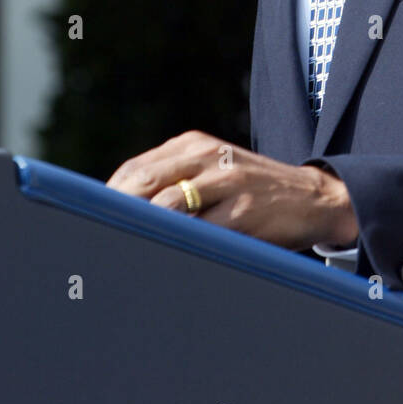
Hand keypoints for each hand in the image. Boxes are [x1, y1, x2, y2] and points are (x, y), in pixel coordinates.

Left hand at [105, 130, 358, 250]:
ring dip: (143, 232)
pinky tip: (166, 259)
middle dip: (117, 214)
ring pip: (167, 208)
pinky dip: (179, 246)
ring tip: (124, 253)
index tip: (90, 223)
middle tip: (98, 241)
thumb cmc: (252, 190)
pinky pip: (200, 233)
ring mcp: (227, 183)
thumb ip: (174, 179)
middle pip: (144, 183)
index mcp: (194, 145)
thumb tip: (116, 209)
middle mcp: (208, 157)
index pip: (136, 169)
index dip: (109, 198)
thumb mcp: (214, 169)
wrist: (312, 198)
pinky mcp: (244, 212)